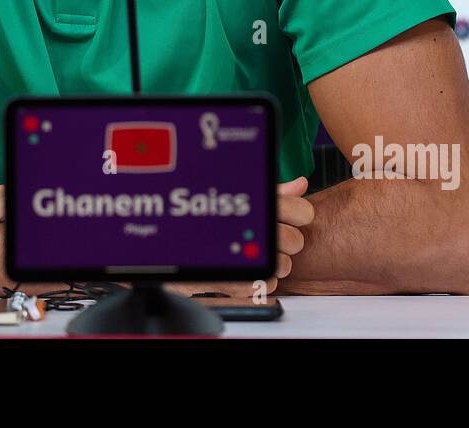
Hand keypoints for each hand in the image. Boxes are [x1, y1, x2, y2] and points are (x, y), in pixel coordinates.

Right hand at [163, 176, 315, 300]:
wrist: (166, 248)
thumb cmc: (200, 221)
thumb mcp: (237, 193)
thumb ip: (272, 192)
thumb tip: (299, 184)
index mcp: (257, 205)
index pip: (302, 211)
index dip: (297, 214)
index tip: (287, 215)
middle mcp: (253, 231)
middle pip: (296, 240)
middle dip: (285, 240)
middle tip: (267, 236)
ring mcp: (247, 258)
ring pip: (285, 265)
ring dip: (273, 262)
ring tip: (254, 252)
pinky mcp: (239, 283)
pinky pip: (268, 285)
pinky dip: (259, 280)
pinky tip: (247, 268)